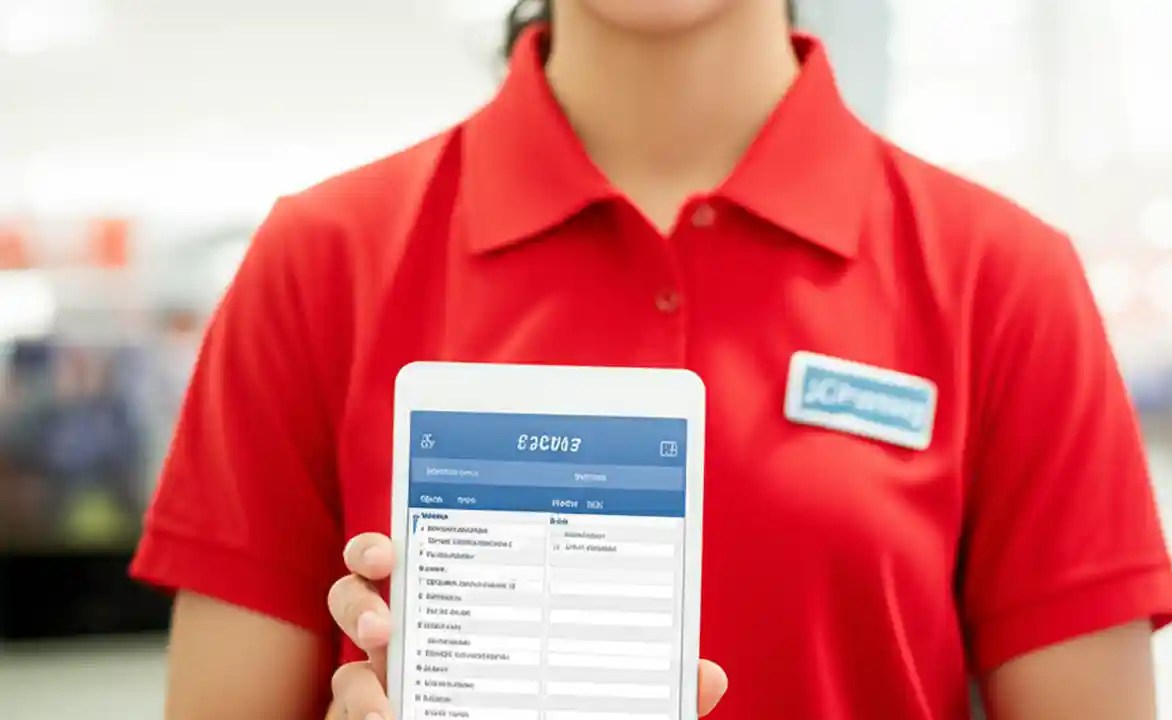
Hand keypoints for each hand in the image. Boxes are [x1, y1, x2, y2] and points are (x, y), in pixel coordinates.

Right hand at [327, 533, 727, 718]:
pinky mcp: (372, 713)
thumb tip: (711, 676)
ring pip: (348, 645)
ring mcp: (395, 677)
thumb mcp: (609, 695)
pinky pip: (343, 702)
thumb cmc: (562, 707)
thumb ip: (655, 687)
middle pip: (371, 583)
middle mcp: (431, 631)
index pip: (440, 550)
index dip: (407, 536)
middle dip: (362, 578)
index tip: (398, 541)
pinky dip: (353, 708)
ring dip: (354, 650)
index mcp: (484, 602)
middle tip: (386, 605)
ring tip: (383, 677)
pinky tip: (383, 718)